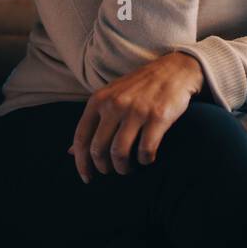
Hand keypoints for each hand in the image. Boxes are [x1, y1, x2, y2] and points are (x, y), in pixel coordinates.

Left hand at [68, 51, 205, 181]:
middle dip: (104, 167)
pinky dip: (144, 160)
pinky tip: (146, 158)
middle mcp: (115, 104)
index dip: (81, 163)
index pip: (81, 138)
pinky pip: (145, 150)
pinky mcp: (158, 117)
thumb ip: (92, 123)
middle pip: (98, 149)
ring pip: (119, 153)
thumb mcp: (110, 97)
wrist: (175, 70)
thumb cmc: (140, 87)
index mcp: (99, 100)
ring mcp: (136, 111)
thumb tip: (71, 152)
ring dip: (123, 168)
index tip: (87, 177)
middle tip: (111, 171)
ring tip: (128, 168)